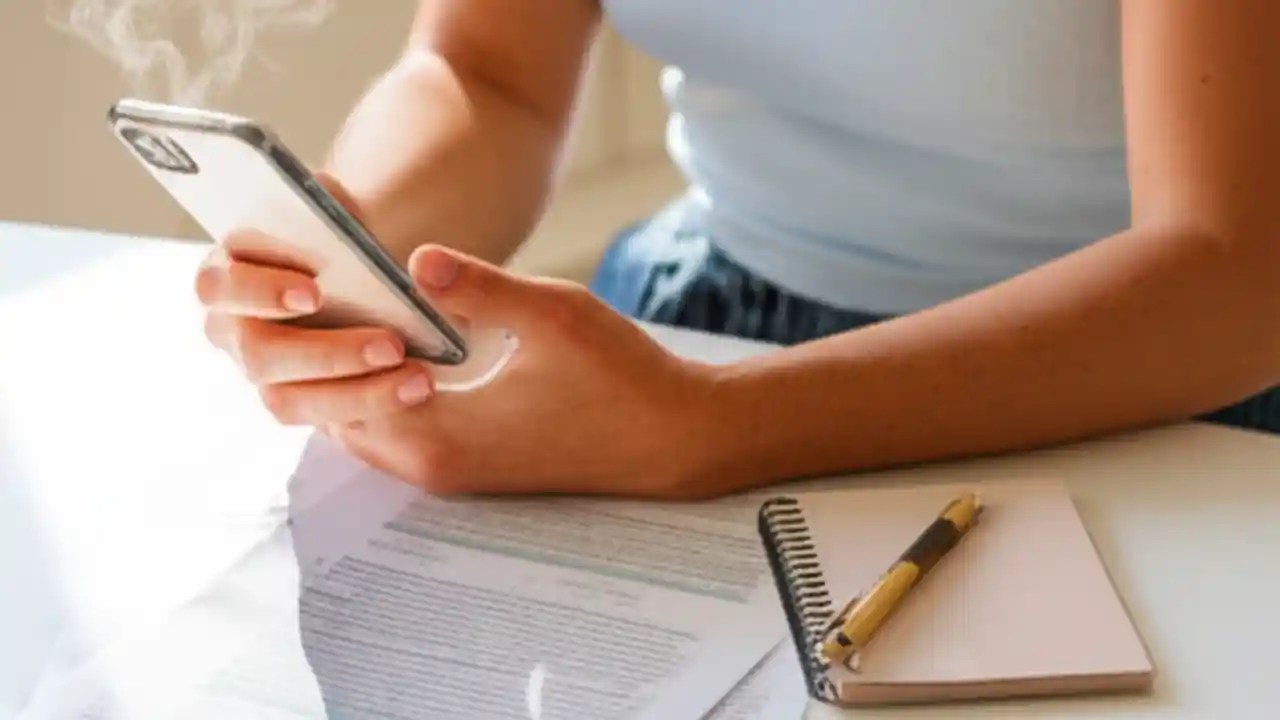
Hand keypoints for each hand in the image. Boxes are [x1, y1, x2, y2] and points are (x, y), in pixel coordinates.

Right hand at [196, 175, 437, 428]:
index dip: (262, 292)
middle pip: (259, 353)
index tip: (315, 293)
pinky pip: (319, 417)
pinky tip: (412, 388)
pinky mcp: (292, 399)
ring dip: (355, 391)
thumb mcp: (338, 213)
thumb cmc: (335, 236)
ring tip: (417, 377)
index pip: (221, 285)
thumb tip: (409, 257)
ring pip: (285, 398)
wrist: (355, 270)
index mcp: (226, 270)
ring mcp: (258, 369)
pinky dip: (367, 404)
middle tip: (392, 345)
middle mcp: (231, 326)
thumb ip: (344, 219)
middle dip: (327, 352)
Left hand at [328, 246, 723, 498]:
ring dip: (356, 374)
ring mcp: (453, 473)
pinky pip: (398, 432)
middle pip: (337, 413)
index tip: (328, 276)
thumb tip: (413, 260)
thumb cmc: (620, 377)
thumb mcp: (553, 314)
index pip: (341, 387)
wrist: (674, 437)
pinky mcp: (472, 468)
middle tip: (337, 289)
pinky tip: (407, 342)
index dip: (326, 332)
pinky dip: (385, 391)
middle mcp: (434, 466)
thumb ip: (480, 288)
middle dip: (331, 356)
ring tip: (365, 310)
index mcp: (440, 435)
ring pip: (365, 425)